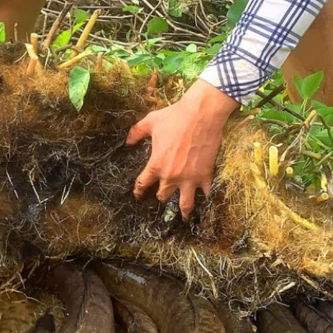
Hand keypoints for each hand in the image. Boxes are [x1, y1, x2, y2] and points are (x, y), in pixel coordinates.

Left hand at [128, 79, 238, 219]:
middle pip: (163, 196)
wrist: (201, 115)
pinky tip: (206, 204)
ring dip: (183, 211)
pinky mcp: (205, 175)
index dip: (139, 191)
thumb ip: (136, 133)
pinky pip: (206, 194)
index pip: (143, 184)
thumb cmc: (175, 117)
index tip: (138, 195)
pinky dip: (206, 200)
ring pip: (185, 204)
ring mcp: (189, 178)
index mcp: (156, 165)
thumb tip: (127, 142)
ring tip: (184, 218)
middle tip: (162, 199)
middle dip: (161, 198)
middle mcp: (171, 176)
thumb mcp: (151, 122)